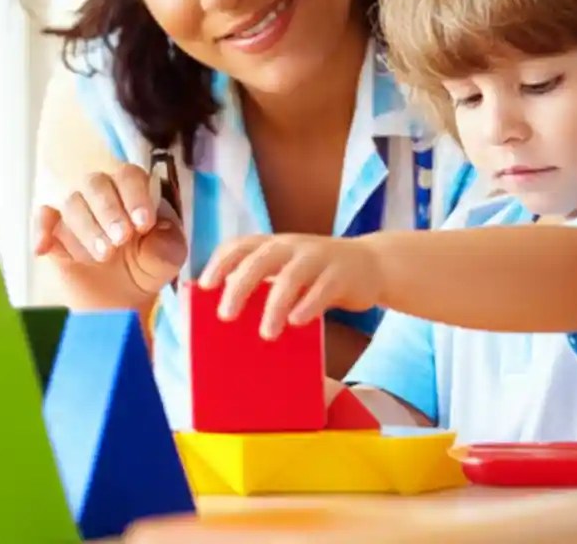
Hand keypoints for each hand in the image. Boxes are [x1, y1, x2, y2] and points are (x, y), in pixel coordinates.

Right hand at [34, 164, 187, 297]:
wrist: (122, 298)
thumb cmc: (148, 267)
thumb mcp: (168, 258)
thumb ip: (168, 242)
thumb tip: (156, 229)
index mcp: (134, 191)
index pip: (130, 176)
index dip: (135, 196)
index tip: (143, 224)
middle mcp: (103, 194)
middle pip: (96, 184)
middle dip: (109, 211)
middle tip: (121, 239)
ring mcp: (77, 210)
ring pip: (72, 203)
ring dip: (87, 229)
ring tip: (103, 256)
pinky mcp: (54, 230)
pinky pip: (42, 218)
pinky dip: (40, 229)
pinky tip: (43, 248)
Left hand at [198, 234, 380, 339]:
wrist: (371, 264)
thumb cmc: (317, 274)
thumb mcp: (287, 272)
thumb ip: (262, 285)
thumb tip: (225, 311)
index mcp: (274, 244)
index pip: (240, 245)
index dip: (220, 262)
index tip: (204, 286)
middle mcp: (292, 246)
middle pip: (260, 259)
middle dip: (240, 286)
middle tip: (226, 315)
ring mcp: (318, 257)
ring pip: (291, 276)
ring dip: (275, 305)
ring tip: (266, 333)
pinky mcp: (342, 274)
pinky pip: (323, 288)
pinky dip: (309, 304)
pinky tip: (297, 322)